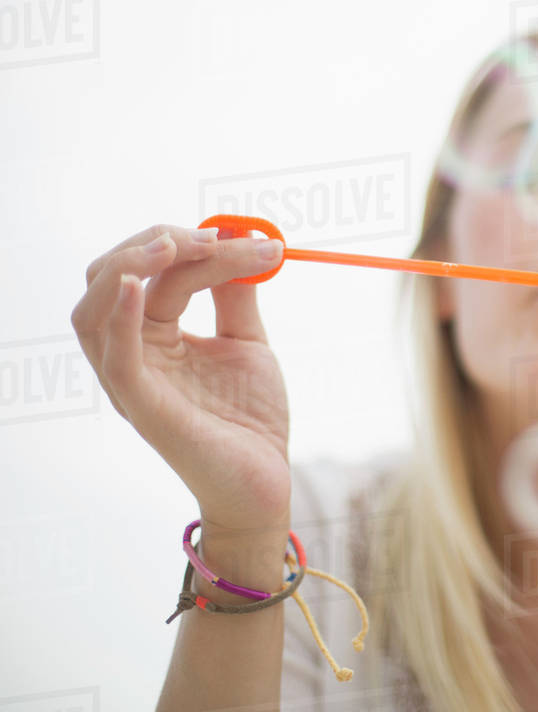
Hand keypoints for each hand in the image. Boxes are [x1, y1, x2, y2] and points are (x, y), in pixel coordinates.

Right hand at [71, 223, 291, 528]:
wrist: (267, 479)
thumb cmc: (251, 418)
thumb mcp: (247, 341)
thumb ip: (236, 293)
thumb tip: (239, 237)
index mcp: (153, 336)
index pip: (155, 271)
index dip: (190, 243)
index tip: (241, 233)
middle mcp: (131, 354)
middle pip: (112, 279)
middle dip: (156, 242)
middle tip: (212, 234)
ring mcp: (130, 380)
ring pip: (94, 310)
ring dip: (130, 265)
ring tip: (176, 243)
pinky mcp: (141, 406)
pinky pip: (115, 355)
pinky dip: (121, 315)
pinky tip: (140, 283)